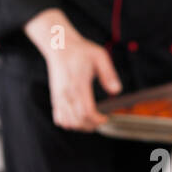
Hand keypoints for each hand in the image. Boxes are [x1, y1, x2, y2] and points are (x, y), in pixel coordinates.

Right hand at [25, 8, 120, 131]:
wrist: (58, 45)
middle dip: (91, 126)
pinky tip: (78, 118)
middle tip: (100, 120)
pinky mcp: (55, 97)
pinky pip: (59, 118)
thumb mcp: (99, 56)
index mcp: (78, 84)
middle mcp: (67, 93)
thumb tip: (116, 90)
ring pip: (68, 122)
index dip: (97, 120)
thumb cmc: (80, 50)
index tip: (105, 118)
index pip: (86, 112)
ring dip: (80, 126)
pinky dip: (68, 123)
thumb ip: (109, 74)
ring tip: (90, 120)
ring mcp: (59, 96)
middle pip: (77, 121)